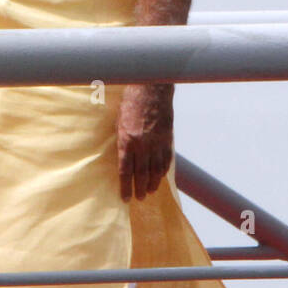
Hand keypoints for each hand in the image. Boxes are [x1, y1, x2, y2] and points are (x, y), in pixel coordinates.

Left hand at [116, 84, 173, 200]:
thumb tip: (122, 157)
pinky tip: (160, 177)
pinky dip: (164, 170)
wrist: (150, 89)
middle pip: (142, 173)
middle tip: (139, 198)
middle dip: (140, 188)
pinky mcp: (168, 138)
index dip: (125, 186)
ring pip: (156, 169)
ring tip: (150, 192)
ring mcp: (157, 142)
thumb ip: (122, 141)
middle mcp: (143, 144)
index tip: (125, 198)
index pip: (125, 170)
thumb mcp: (119, 122)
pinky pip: (166, 158)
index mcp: (127, 140)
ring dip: (153, 182)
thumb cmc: (129, 103)